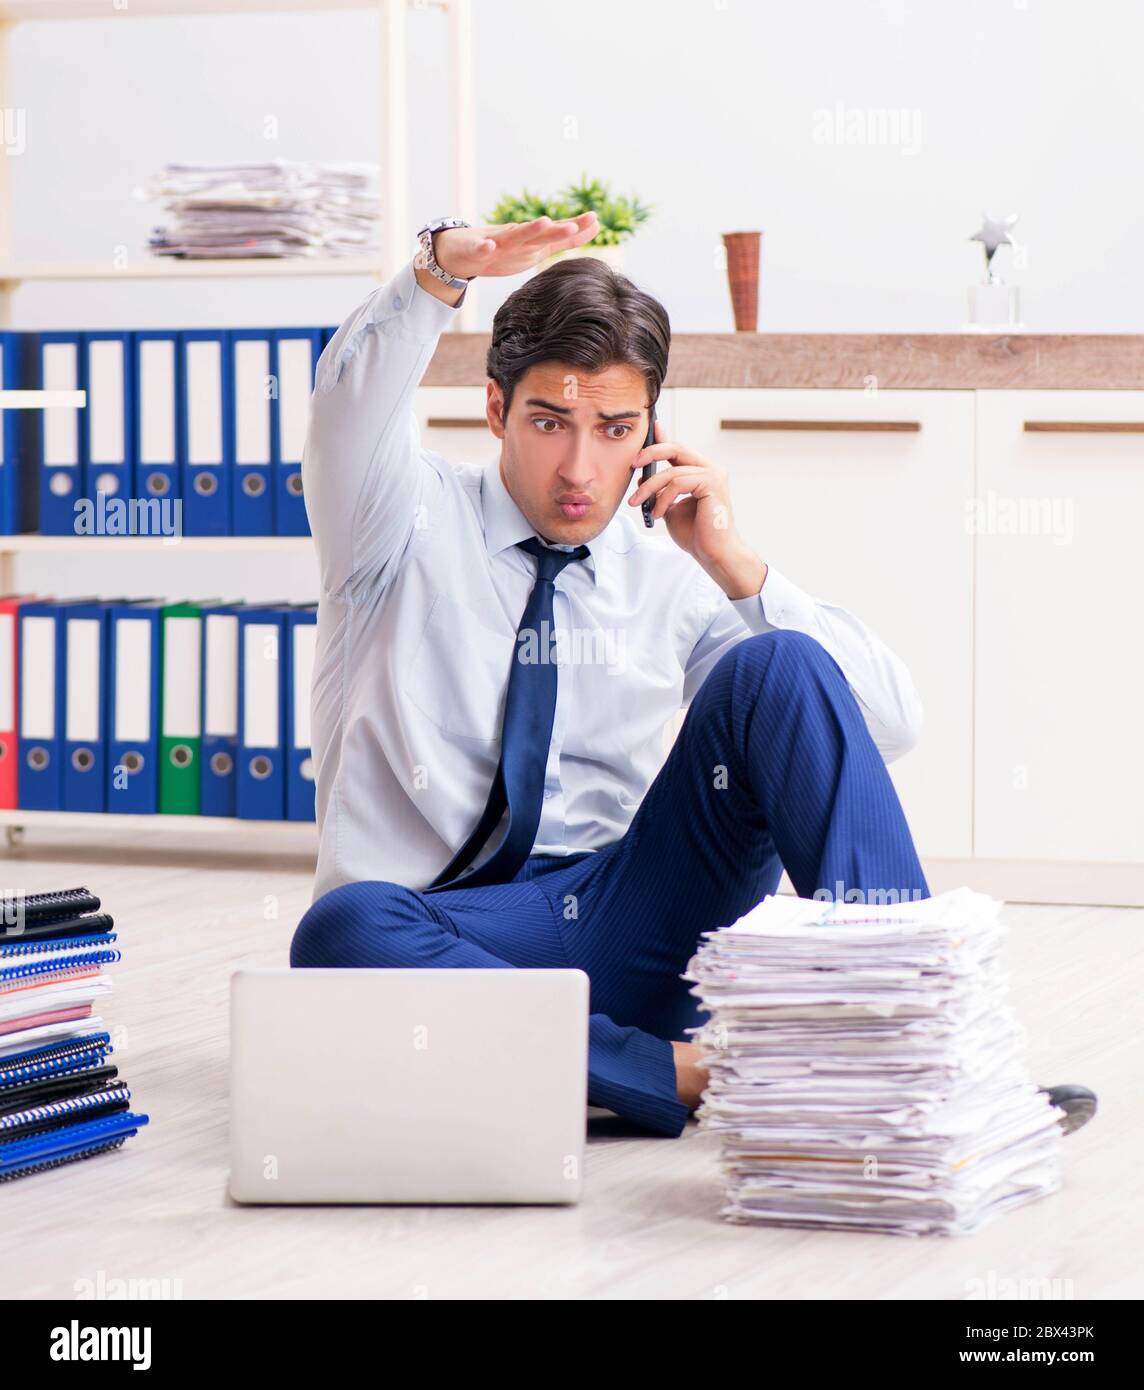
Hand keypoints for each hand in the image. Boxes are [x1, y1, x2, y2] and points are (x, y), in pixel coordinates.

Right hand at [426, 212, 599, 279]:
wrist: (460, 252)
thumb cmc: (501, 248)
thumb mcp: (536, 246)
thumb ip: (564, 238)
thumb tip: (596, 225)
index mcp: (531, 241)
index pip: (555, 235)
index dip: (574, 229)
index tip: (594, 219)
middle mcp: (517, 240)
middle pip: (539, 235)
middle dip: (556, 230)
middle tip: (574, 226)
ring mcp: (496, 244)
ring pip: (513, 238)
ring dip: (528, 230)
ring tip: (543, 223)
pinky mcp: (475, 251)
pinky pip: (480, 250)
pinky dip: (484, 248)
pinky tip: (489, 247)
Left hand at [628, 419, 767, 598]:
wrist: (713, 554)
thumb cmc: (695, 534)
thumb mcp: (669, 508)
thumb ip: (659, 491)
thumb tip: (641, 477)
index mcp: (702, 473)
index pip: (679, 450)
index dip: (662, 438)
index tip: (651, 427)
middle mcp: (711, 470)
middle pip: (677, 448)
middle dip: (651, 452)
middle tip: (632, 464)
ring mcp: (714, 475)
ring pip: (672, 471)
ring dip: (649, 488)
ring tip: (638, 504)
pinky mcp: (713, 484)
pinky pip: (678, 484)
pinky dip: (663, 499)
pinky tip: (659, 514)